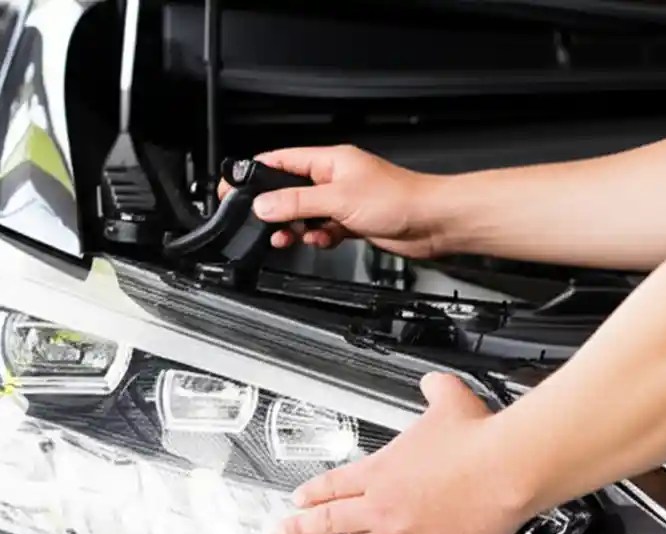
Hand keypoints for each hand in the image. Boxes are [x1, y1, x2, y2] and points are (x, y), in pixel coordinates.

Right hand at [217, 145, 446, 258]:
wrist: (431, 222)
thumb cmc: (399, 199)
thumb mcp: (338, 199)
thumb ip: (297, 203)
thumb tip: (263, 205)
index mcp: (329, 161)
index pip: (280, 161)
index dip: (253, 174)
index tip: (233, 188)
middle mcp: (334, 178)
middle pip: (290, 190)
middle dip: (274, 208)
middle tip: (257, 222)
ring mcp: (343, 200)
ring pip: (305, 214)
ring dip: (295, 227)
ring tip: (287, 237)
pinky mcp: (353, 221)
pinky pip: (323, 229)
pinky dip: (318, 237)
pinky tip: (321, 241)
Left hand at [271, 373, 535, 533]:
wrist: (505, 469)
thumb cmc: (479, 439)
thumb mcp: (449, 399)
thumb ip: (434, 390)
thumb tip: (432, 383)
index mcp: (381, 470)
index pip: (333, 485)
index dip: (312, 495)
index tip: (297, 503)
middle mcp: (382, 507)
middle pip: (328, 522)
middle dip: (298, 532)